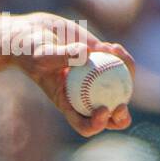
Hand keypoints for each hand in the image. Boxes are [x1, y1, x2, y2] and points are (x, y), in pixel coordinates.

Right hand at [12, 12, 134, 136]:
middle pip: (109, 116)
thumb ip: (62, 56)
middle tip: (122, 104)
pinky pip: (121, 65)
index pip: (85, 125)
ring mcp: (97, 81)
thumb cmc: (32, 51)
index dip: (97, 124)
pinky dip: (122, 57)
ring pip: (122, 88)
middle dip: (120, 116)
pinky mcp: (103, 61)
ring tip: (115, 51)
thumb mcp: (42, 55)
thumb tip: (87, 55)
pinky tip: (113, 46)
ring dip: (127, 75)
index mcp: (69, 106)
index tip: (103, 109)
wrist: (36, 35)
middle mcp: (85, 98)